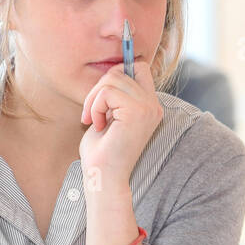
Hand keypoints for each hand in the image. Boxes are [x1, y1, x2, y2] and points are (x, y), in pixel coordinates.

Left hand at [78, 59, 162, 186]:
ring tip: (94, 120)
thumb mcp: (109, 114)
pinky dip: (95, 107)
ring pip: (112, 79)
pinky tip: (98, 125)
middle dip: (99, 88)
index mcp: (150, 105)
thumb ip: (114, 93)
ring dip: (94, 99)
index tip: (102, 97)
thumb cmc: (101, 151)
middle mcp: (153, 105)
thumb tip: (111, 68)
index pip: (139, 67)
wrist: (103, 177)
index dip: (117, 73)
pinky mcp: (137, 112)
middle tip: (91, 113)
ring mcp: (148, 108)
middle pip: (121, 71)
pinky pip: (107, 92)